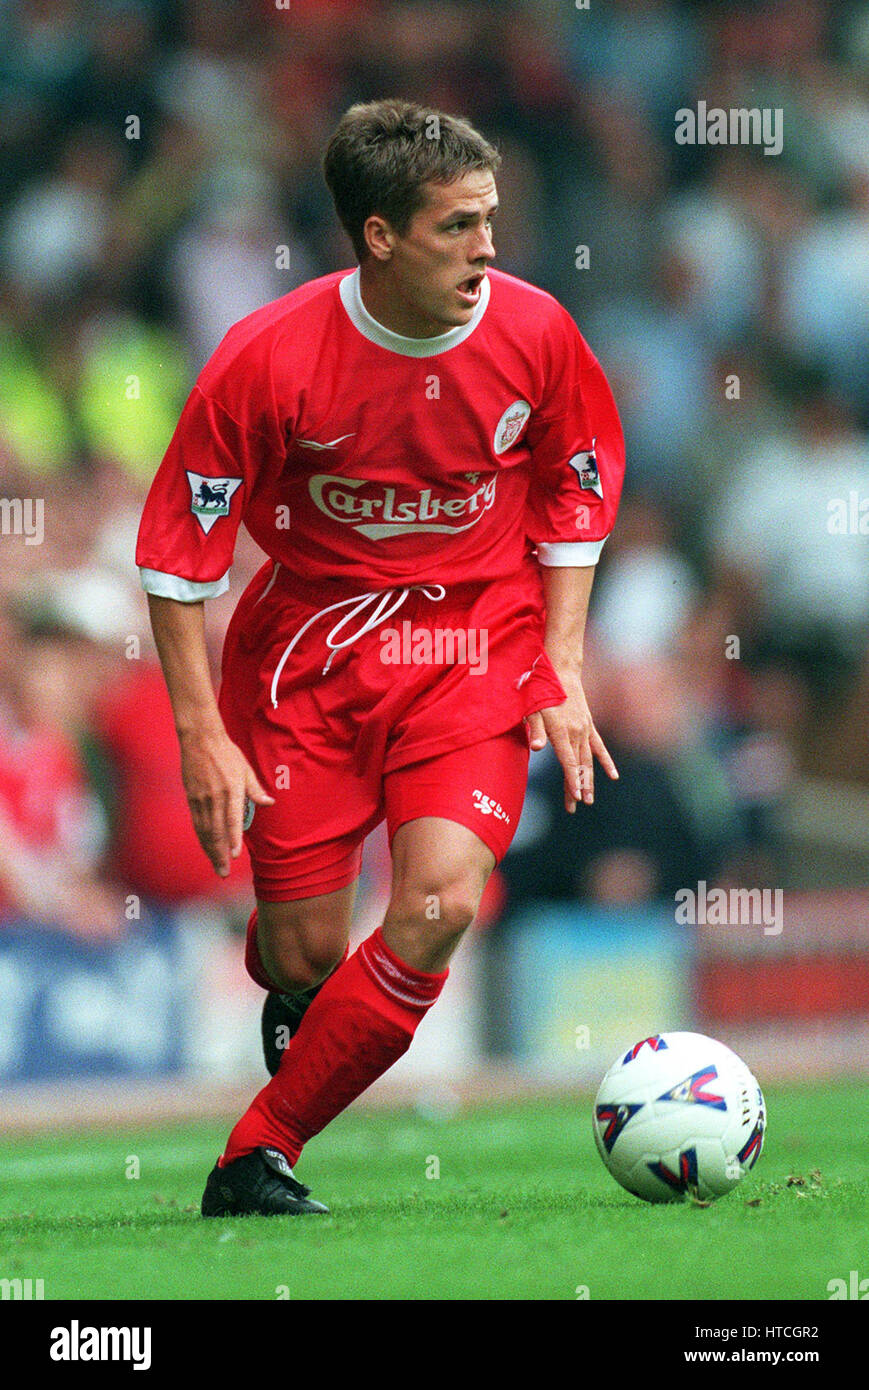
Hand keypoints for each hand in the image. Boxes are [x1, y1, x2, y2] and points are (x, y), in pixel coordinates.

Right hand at [179, 728, 274, 875]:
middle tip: (223, 872)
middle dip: (219, 854)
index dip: (233, 839)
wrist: (200, 739)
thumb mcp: (245, 768)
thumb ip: (255, 789)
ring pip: (204, 830)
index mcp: (231, 790)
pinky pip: (196, 823)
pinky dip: (201, 838)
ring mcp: (200, 799)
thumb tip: (269, 802)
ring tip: (216, 865)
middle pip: (216, 831)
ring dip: (210, 850)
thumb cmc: (227, 753)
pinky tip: (206, 847)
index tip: (235, 856)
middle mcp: (214, 797)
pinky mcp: (191, 798)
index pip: (232, 820)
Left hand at [525, 668, 617, 812]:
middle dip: (577, 788)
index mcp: (561, 731)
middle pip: (578, 766)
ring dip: (589, 780)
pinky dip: (605, 761)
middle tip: (574, 808)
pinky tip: (613, 776)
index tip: (576, 799)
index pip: (569, 762)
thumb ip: (535, 729)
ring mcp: (585, 729)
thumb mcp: (532, 709)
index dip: (573, 781)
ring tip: (589, 800)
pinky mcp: (589, 724)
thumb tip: (536, 748)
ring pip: (588, 760)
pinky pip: (599, 746)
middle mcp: (576, 732)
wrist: (560, 670)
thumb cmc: (541, 691)